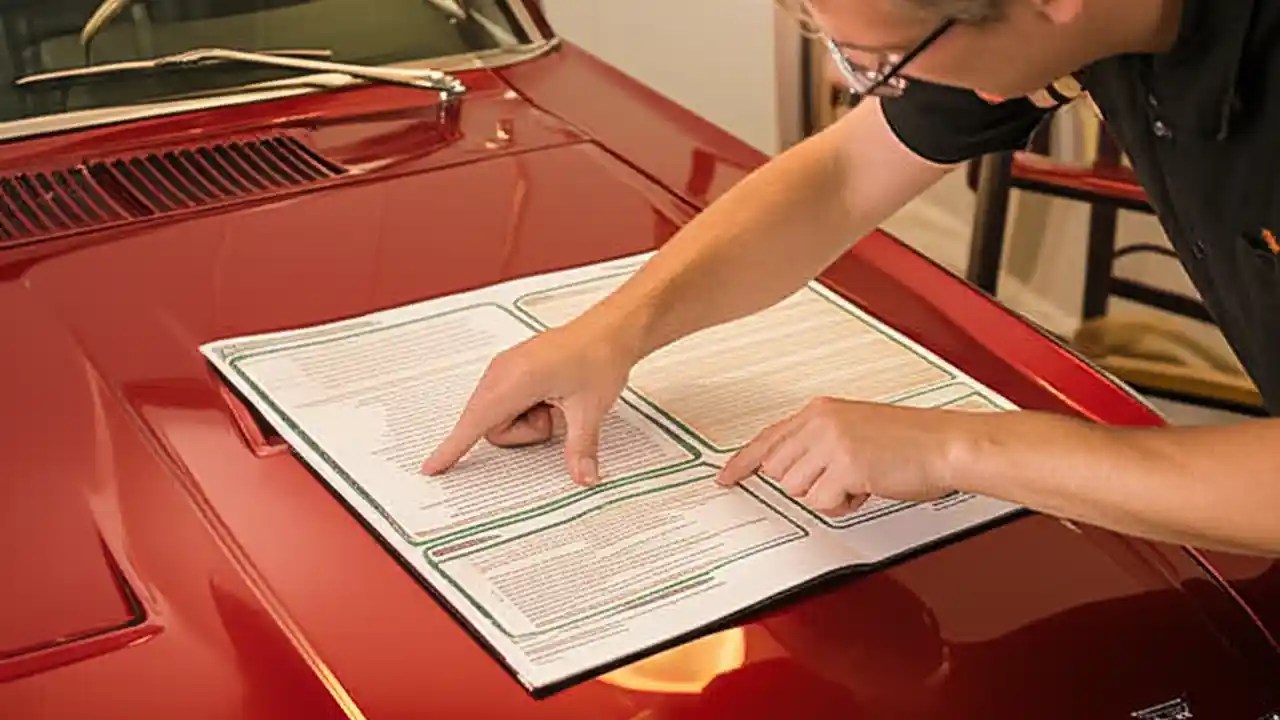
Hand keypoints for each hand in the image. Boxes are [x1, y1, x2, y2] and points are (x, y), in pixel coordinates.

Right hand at [420, 318, 636, 485]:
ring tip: (556, 403)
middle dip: (522, 432)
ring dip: (526, 421)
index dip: (453, 447)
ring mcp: (505, 369)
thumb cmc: (598, 357)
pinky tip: (551, 398)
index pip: (475, 421)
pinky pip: (505, 403)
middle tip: (554, 418)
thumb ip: (581, 448)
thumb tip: (584, 477)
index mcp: (516, 379)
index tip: (432, 468)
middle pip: (490, 424)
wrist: (609, 330)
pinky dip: (525, 409)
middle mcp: (503, 372)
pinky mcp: (512, 370)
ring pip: (499, 415)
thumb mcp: (591, 409)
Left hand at [716, 397, 968, 515]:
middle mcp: (820, 422)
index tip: (725, 478)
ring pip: (799, 490)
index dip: (742, 463)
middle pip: (779, 472)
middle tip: (843, 477)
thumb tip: (791, 470)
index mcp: (820, 410)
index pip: (768, 438)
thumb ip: (819, 442)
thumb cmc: (911, 442)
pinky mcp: (845, 465)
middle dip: (807, 484)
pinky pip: (823, 503)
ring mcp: (831, 442)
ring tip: (860, 478)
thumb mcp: (856, 430)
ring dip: (829, 494)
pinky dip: (845, 504)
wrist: (946, 443)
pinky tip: (867, 486)